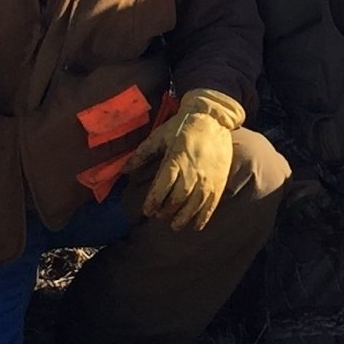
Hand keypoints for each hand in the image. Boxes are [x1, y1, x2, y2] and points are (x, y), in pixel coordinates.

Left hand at [128, 88, 245, 231]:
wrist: (213, 118)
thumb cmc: (183, 126)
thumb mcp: (159, 136)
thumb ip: (142, 154)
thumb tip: (124, 170)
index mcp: (175, 161)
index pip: (161, 189)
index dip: (153, 202)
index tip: (147, 211)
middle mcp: (192, 172)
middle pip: (177, 200)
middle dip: (166, 211)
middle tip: (160, 216)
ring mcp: (207, 178)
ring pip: (194, 206)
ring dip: (183, 218)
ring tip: (175, 225)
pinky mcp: (219, 181)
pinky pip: (211, 204)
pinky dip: (203, 217)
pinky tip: (196, 225)